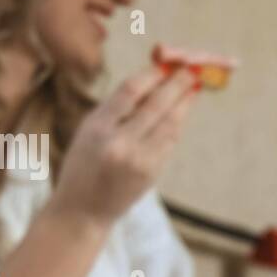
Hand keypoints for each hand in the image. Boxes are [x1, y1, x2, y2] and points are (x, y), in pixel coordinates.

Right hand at [50, 65, 199, 228]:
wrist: (83, 211)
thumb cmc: (84, 165)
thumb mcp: (89, 132)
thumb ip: (116, 110)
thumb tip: (152, 82)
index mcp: (97, 127)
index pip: (130, 91)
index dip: (152, 75)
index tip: (165, 65)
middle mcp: (118, 143)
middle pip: (156, 105)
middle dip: (177, 85)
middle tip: (191, 70)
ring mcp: (138, 160)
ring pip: (169, 124)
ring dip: (184, 103)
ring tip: (194, 87)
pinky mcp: (152, 173)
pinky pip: (169, 142)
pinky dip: (177, 125)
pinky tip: (182, 112)